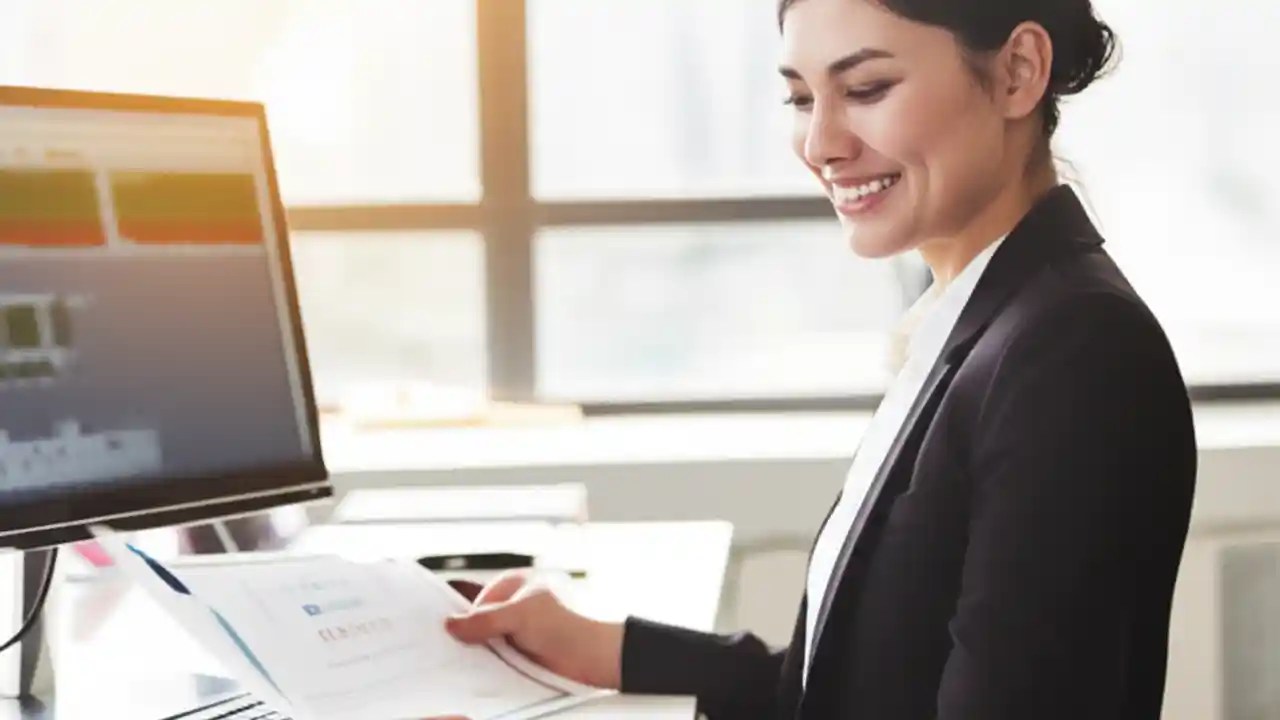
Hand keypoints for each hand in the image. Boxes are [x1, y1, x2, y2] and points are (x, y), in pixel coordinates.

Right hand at [444, 570, 624, 689]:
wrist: (593, 658)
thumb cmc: (566, 626)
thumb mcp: (521, 616)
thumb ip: (485, 619)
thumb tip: (451, 624)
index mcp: (516, 583)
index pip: (477, 598)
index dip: (463, 616)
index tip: (450, 633)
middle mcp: (516, 603)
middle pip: (480, 619)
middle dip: (471, 634)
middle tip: (456, 649)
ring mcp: (519, 628)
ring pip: (488, 639)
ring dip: (481, 652)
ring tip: (469, 662)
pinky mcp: (523, 650)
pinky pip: (498, 656)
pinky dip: (491, 663)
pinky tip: (486, 670)